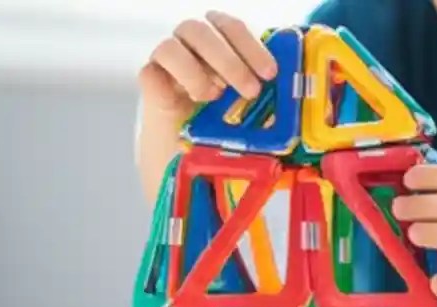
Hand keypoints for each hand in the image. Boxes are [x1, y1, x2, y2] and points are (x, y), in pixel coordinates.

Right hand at [138, 11, 276, 122]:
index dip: (251, 46)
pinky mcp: (149, 82)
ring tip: (213, 98)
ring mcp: (166, 61)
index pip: (231, 28)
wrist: (187, 149)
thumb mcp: (248, 107)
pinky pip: (150, 74)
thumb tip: (287, 100)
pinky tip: (187, 103)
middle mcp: (190, 44)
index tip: (270, 73)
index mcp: (218, 41)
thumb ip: (262, 96)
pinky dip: (169, 87)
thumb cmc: (222, 121)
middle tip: (251, 90)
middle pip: (201, 31)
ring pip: (170, 46)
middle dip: (230, 61)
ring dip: (196, 72)